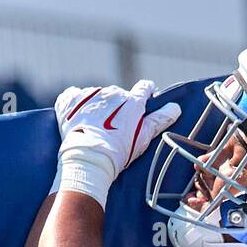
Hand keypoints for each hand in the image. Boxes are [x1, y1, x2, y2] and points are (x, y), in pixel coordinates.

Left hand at [52, 80, 181, 207]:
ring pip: (98, 97)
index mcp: (132, 100)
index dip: (146, 95)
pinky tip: (78, 119)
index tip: (142, 104)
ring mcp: (91, 95)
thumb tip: (175, 108)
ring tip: (94, 128)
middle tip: (114, 128)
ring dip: (98, 108)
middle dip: (118, 107)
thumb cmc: (118, 152)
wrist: (88, 159)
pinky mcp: (71, 99)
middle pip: (119, 95)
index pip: (145, 88)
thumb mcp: (143, 138)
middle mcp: (112, 92)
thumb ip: (160, 120)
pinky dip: (76, 105)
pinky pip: (75, 96)